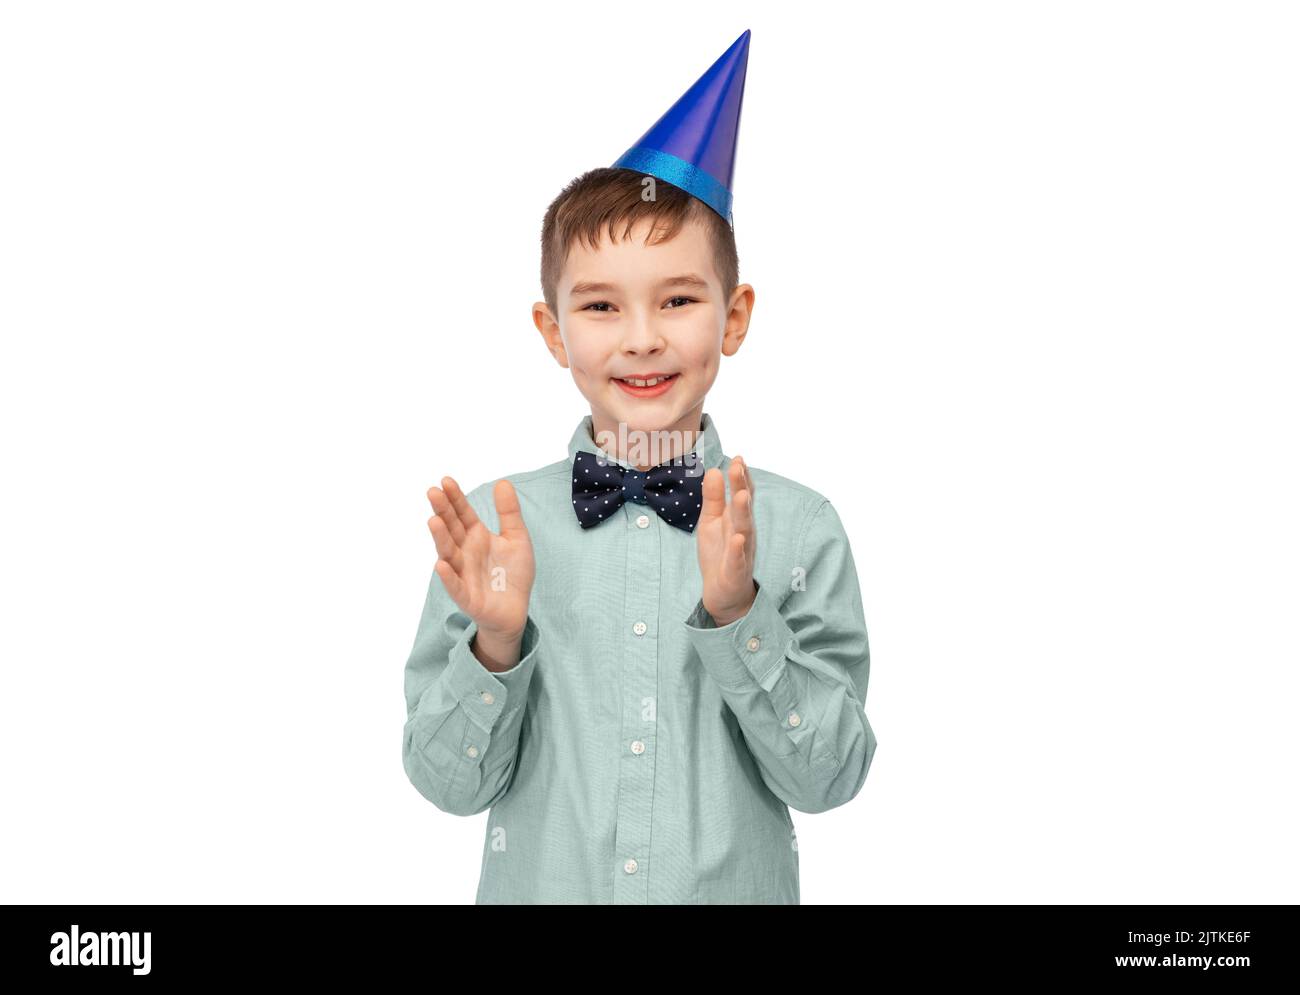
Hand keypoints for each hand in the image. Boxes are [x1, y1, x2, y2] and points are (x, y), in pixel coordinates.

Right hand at [427, 477, 534, 643]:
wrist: (516, 609)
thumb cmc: (513, 573)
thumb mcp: (517, 538)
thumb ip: (509, 512)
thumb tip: (503, 482)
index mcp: (476, 536)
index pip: (462, 514)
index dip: (455, 498)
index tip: (446, 480)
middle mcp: (465, 552)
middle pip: (451, 529)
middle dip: (442, 511)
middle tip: (433, 492)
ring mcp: (463, 573)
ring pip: (449, 554)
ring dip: (440, 539)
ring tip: (433, 521)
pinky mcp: (466, 596)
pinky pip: (455, 586)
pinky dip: (448, 577)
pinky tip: (441, 565)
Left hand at [695, 455, 757, 625]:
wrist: (724, 594)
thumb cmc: (720, 553)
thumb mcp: (711, 522)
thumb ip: (713, 498)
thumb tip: (713, 469)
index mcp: (736, 519)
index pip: (741, 494)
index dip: (740, 477)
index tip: (738, 458)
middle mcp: (743, 532)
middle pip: (743, 507)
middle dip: (741, 486)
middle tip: (738, 466)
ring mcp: (742, 552)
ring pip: (744, 530)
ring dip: (743, 512)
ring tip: (741, 495)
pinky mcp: (735, 572)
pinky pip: (738, 560)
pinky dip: (738, 550)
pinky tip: (737, 540)